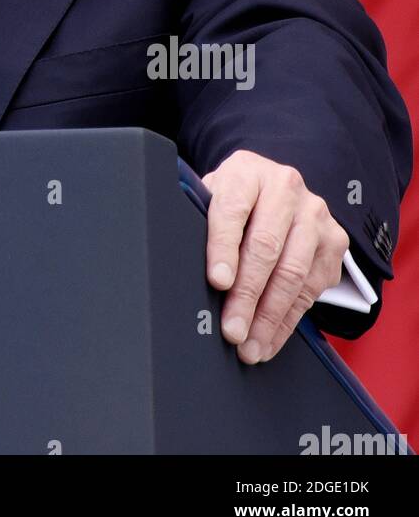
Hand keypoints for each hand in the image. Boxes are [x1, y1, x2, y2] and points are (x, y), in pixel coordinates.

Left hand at [200, 149, 349, 363]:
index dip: (223, 247)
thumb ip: (202, 221)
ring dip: (269, 317)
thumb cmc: (235, 200)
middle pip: (266, 247)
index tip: (217, 281)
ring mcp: (315, 214)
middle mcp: (286, 187)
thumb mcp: (213, 197)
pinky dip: (288, 321)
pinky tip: (269, 339)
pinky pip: (311, 289)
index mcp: (247, 171)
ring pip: (293, 273)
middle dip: (247, 295)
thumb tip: (181, 263)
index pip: (232, 209)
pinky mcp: (334, 242)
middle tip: (231, 329)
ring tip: (249, 345)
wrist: (276, 190)